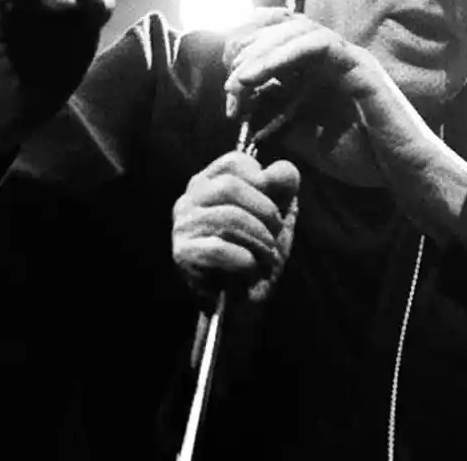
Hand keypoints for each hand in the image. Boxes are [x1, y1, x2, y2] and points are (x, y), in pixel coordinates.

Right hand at [172, 152, 299, 302]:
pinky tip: (250, 268)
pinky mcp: (182, 253)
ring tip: (268, 257)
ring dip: (259, 239)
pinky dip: (244, 259)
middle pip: (230, 186)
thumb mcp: (277, 217)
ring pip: (227, 217)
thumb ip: (282, 189)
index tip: (275, 206)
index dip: (263, 180)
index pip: (235, 162)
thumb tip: (284, 169)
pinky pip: (218, 248)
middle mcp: (190, 198)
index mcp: (210, 182)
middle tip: (276, 236)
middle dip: (265, 212)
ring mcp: (182, 225)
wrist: (240, 303)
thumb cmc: (256, 254)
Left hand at [221, 9, 414, 185]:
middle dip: (250, 52)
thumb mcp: (307, 140)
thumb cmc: (363, 158)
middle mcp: (330, 59)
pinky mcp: (358, 62)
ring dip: (262, 50)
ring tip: (239, 79)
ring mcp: (346, 57)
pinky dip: (284, 52)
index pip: (276, 45)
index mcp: (317, 73)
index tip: (230, 93)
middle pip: (282, 30)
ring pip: (296, 29)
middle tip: (232, 85)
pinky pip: (318, 42)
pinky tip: (261, 73)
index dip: (248, 60)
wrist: (402, 172)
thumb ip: (280, 123)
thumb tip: (248, 113)